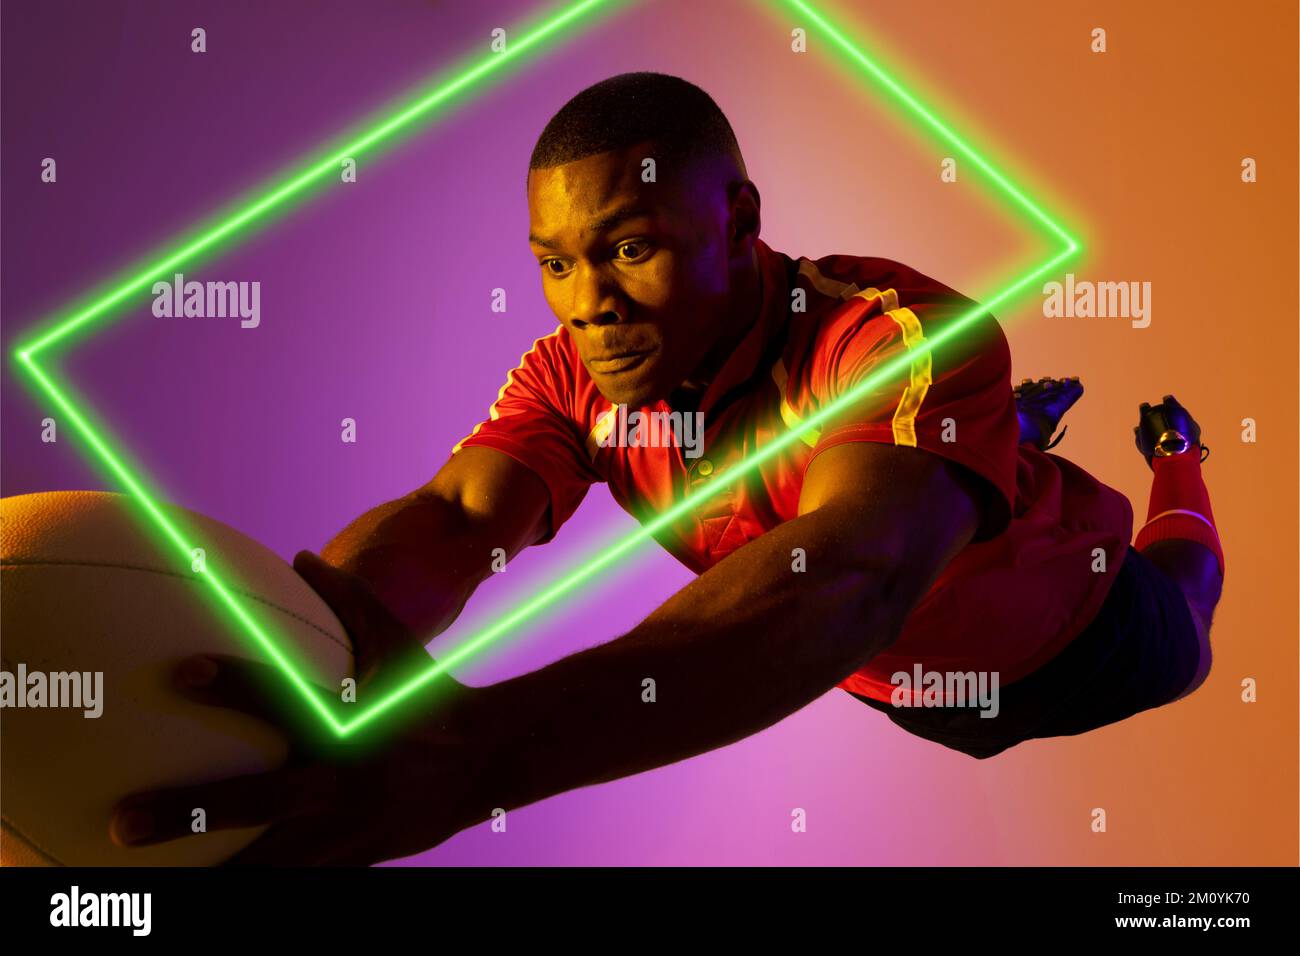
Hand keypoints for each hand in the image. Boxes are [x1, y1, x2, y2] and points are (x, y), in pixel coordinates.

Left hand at [109, 551, 492, 864]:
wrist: (487, 761)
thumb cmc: (433, 692)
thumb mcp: (400, 641)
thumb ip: (349, 599)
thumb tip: (298, 556)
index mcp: (349, 722)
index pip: (284, 697)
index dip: (233, 683)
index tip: (179, 672)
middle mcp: (343, 780)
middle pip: (257, 803)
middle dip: (190, 813)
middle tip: (122, 823)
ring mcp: (347, 829)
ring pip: (269, 864)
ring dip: (210, 876)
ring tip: (148, 890)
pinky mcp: (354, 858)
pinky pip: (296, 878)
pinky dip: (257, 886)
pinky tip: (208, 894)